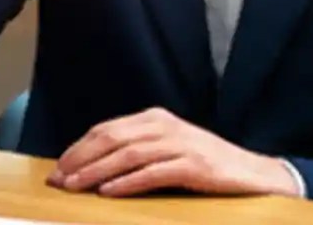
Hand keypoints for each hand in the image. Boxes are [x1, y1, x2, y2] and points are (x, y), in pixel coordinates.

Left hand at [47, 108, 298, 197]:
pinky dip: (128, 182)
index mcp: (154, 119)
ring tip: (76, 187)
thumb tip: (92, 169)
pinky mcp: (195, 166)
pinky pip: (154, 173)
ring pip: (128, 155)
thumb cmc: (205, 164)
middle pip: (111, 139)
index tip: (57, 168)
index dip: (79, 148)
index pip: (106, 130)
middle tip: (59, 180)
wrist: (255, 174)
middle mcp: (165, 126)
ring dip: (97, 172)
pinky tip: (109, 192)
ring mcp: (181, 144)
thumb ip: (136, 152)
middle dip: (81, 159)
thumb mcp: (168, 149)